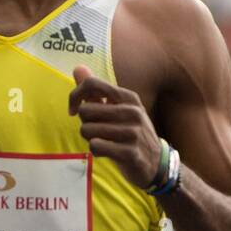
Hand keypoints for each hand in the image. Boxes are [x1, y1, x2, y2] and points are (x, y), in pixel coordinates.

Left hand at [69, 65, 161, 188]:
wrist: (156, 162)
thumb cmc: (130, 133)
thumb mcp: (118, 109)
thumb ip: (96, 91)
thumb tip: (78, 68)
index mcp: (129, 98)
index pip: (92, 84)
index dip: (75, 96)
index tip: (74, 109)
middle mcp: (133, 112)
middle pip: (86, 109)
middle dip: (84, 122)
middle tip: (96, 130)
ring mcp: (133, 133)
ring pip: (87, 130)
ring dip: (90, 138)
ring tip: (104, 141)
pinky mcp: (130, 152)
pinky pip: (95, 146)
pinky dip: (96, 151)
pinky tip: (107, 152)